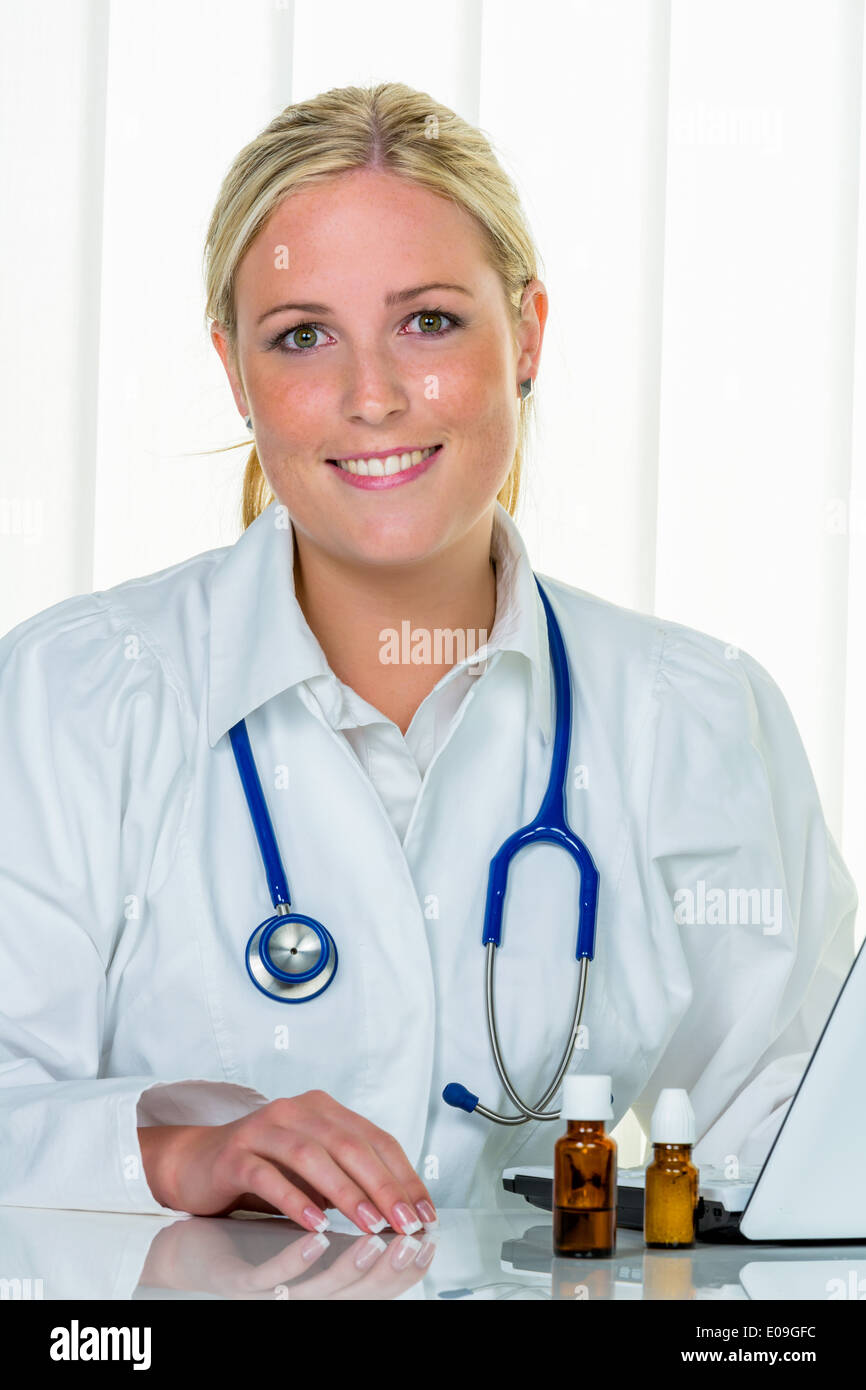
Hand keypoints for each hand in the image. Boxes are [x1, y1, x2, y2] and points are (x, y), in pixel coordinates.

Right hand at [137, 1089, 437, 1234]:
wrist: (199, 1163)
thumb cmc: (267, 1168)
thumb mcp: (316, 1170)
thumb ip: (351, 1177)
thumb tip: (402, 1211)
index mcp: (324, 1109)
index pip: (375, 1138)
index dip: (404, 1175)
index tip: (424, 1212)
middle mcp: (296, 1109)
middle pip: (349, 1144)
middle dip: (383, 1186)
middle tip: (404, 1223)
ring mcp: (264, 1128)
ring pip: (312, 1156)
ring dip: (346, 1193)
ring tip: (370, 1225)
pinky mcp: (236, 1153)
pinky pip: (269, 1175)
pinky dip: (295, 1200)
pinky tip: (316, 1224)